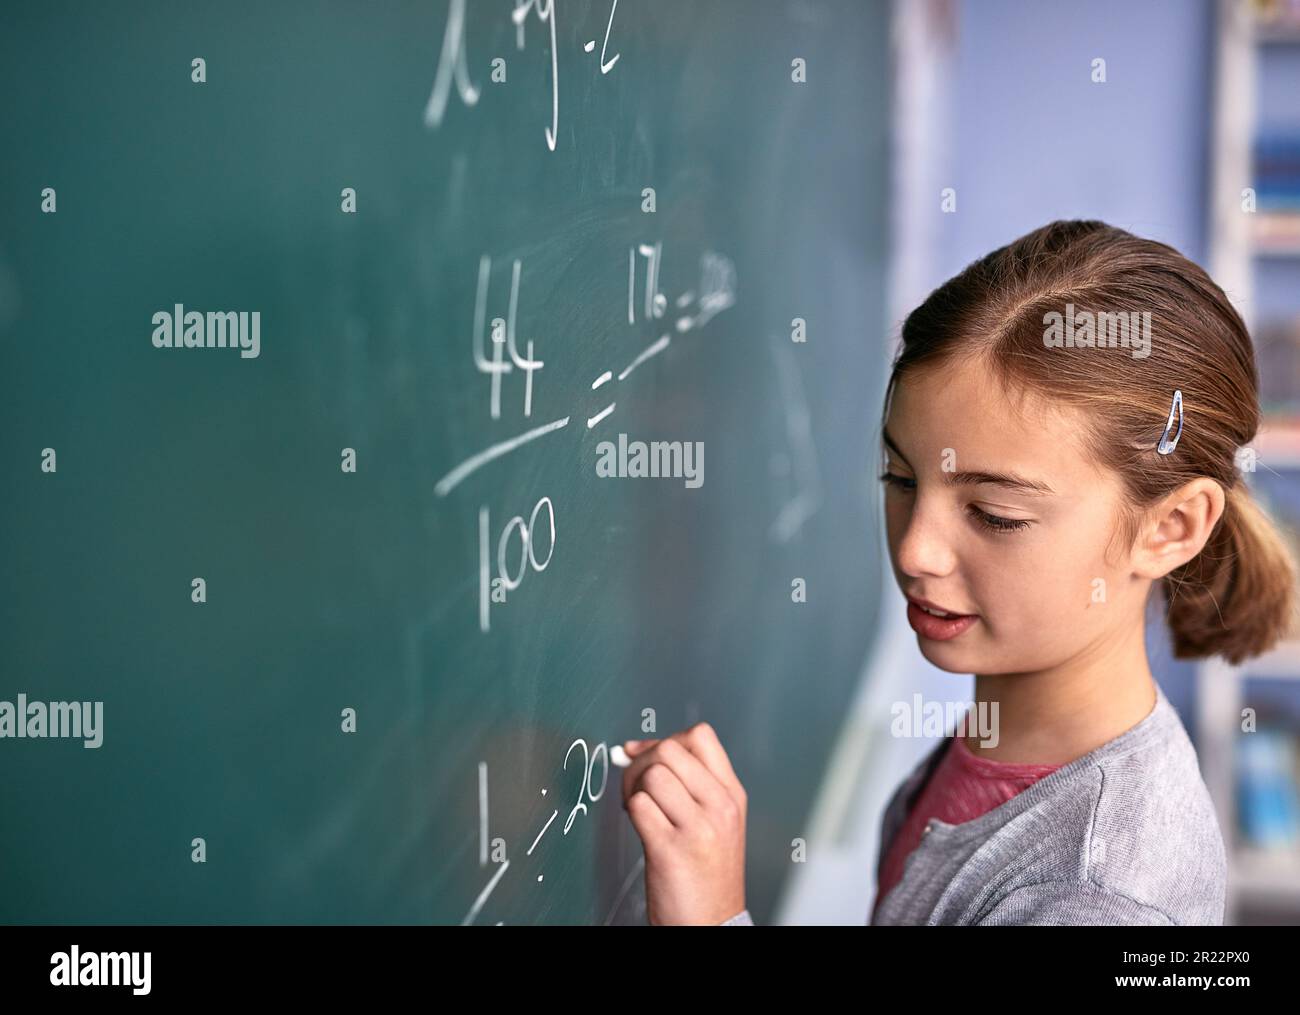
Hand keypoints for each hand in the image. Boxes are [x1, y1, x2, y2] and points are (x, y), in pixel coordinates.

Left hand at [621, 722, 747, 924]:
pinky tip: (642, 829)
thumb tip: (634, 749)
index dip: (665, 739)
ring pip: (652, 774)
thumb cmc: (706, 874)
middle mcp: (719, 807)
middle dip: (642, 762)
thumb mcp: (715, 821)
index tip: (646, 755)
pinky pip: (638, 806)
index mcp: (731, 794)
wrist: (710, 924)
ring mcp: (698, 828)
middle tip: (638, 787)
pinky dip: (631, 813)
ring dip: (634, 788)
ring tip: (640, 810)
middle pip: (669, 749)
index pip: (700, 736)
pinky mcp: (671, 849)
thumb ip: (685, 783)